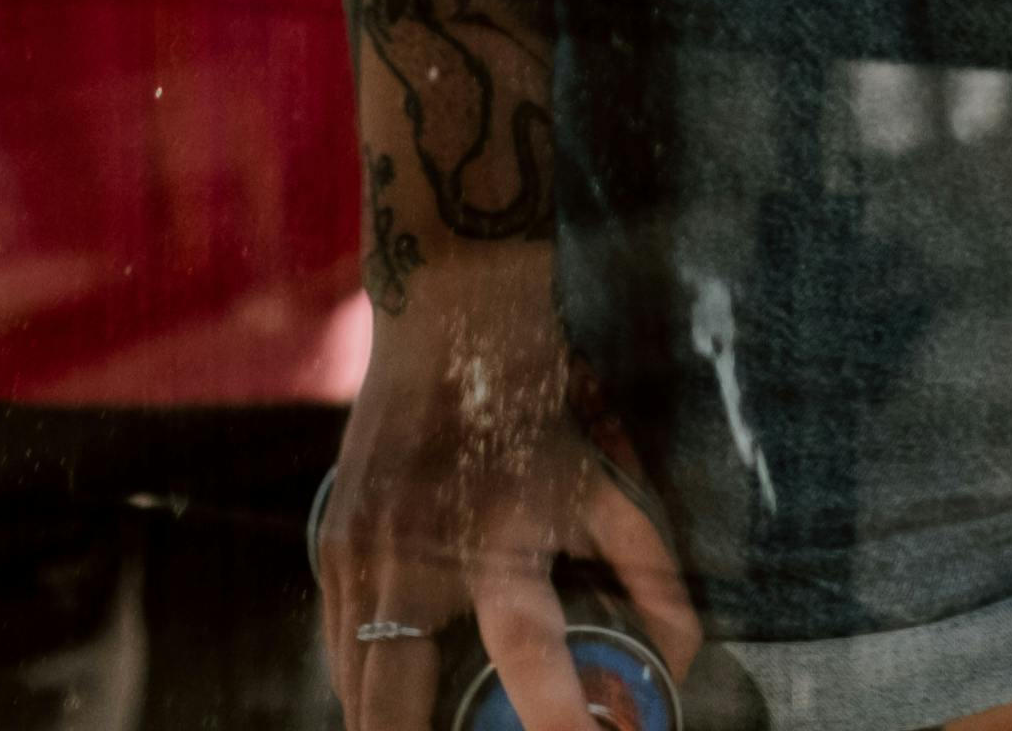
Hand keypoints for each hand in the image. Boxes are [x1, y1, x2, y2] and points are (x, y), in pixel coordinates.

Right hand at [318, 259, 700, 730]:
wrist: (451, 321)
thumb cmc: (539, 409)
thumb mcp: (607, 485)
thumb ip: (649, 574)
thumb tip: (681, 661)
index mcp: (503, 541)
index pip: (531, 651)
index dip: (557, 713)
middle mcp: (419, 554)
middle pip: (392, 705)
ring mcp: (361, 550)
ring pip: (354, 685)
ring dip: (386, 724)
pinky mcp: (330, 540)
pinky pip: (339, 643)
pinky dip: (362, 683)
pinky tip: (391, 702)